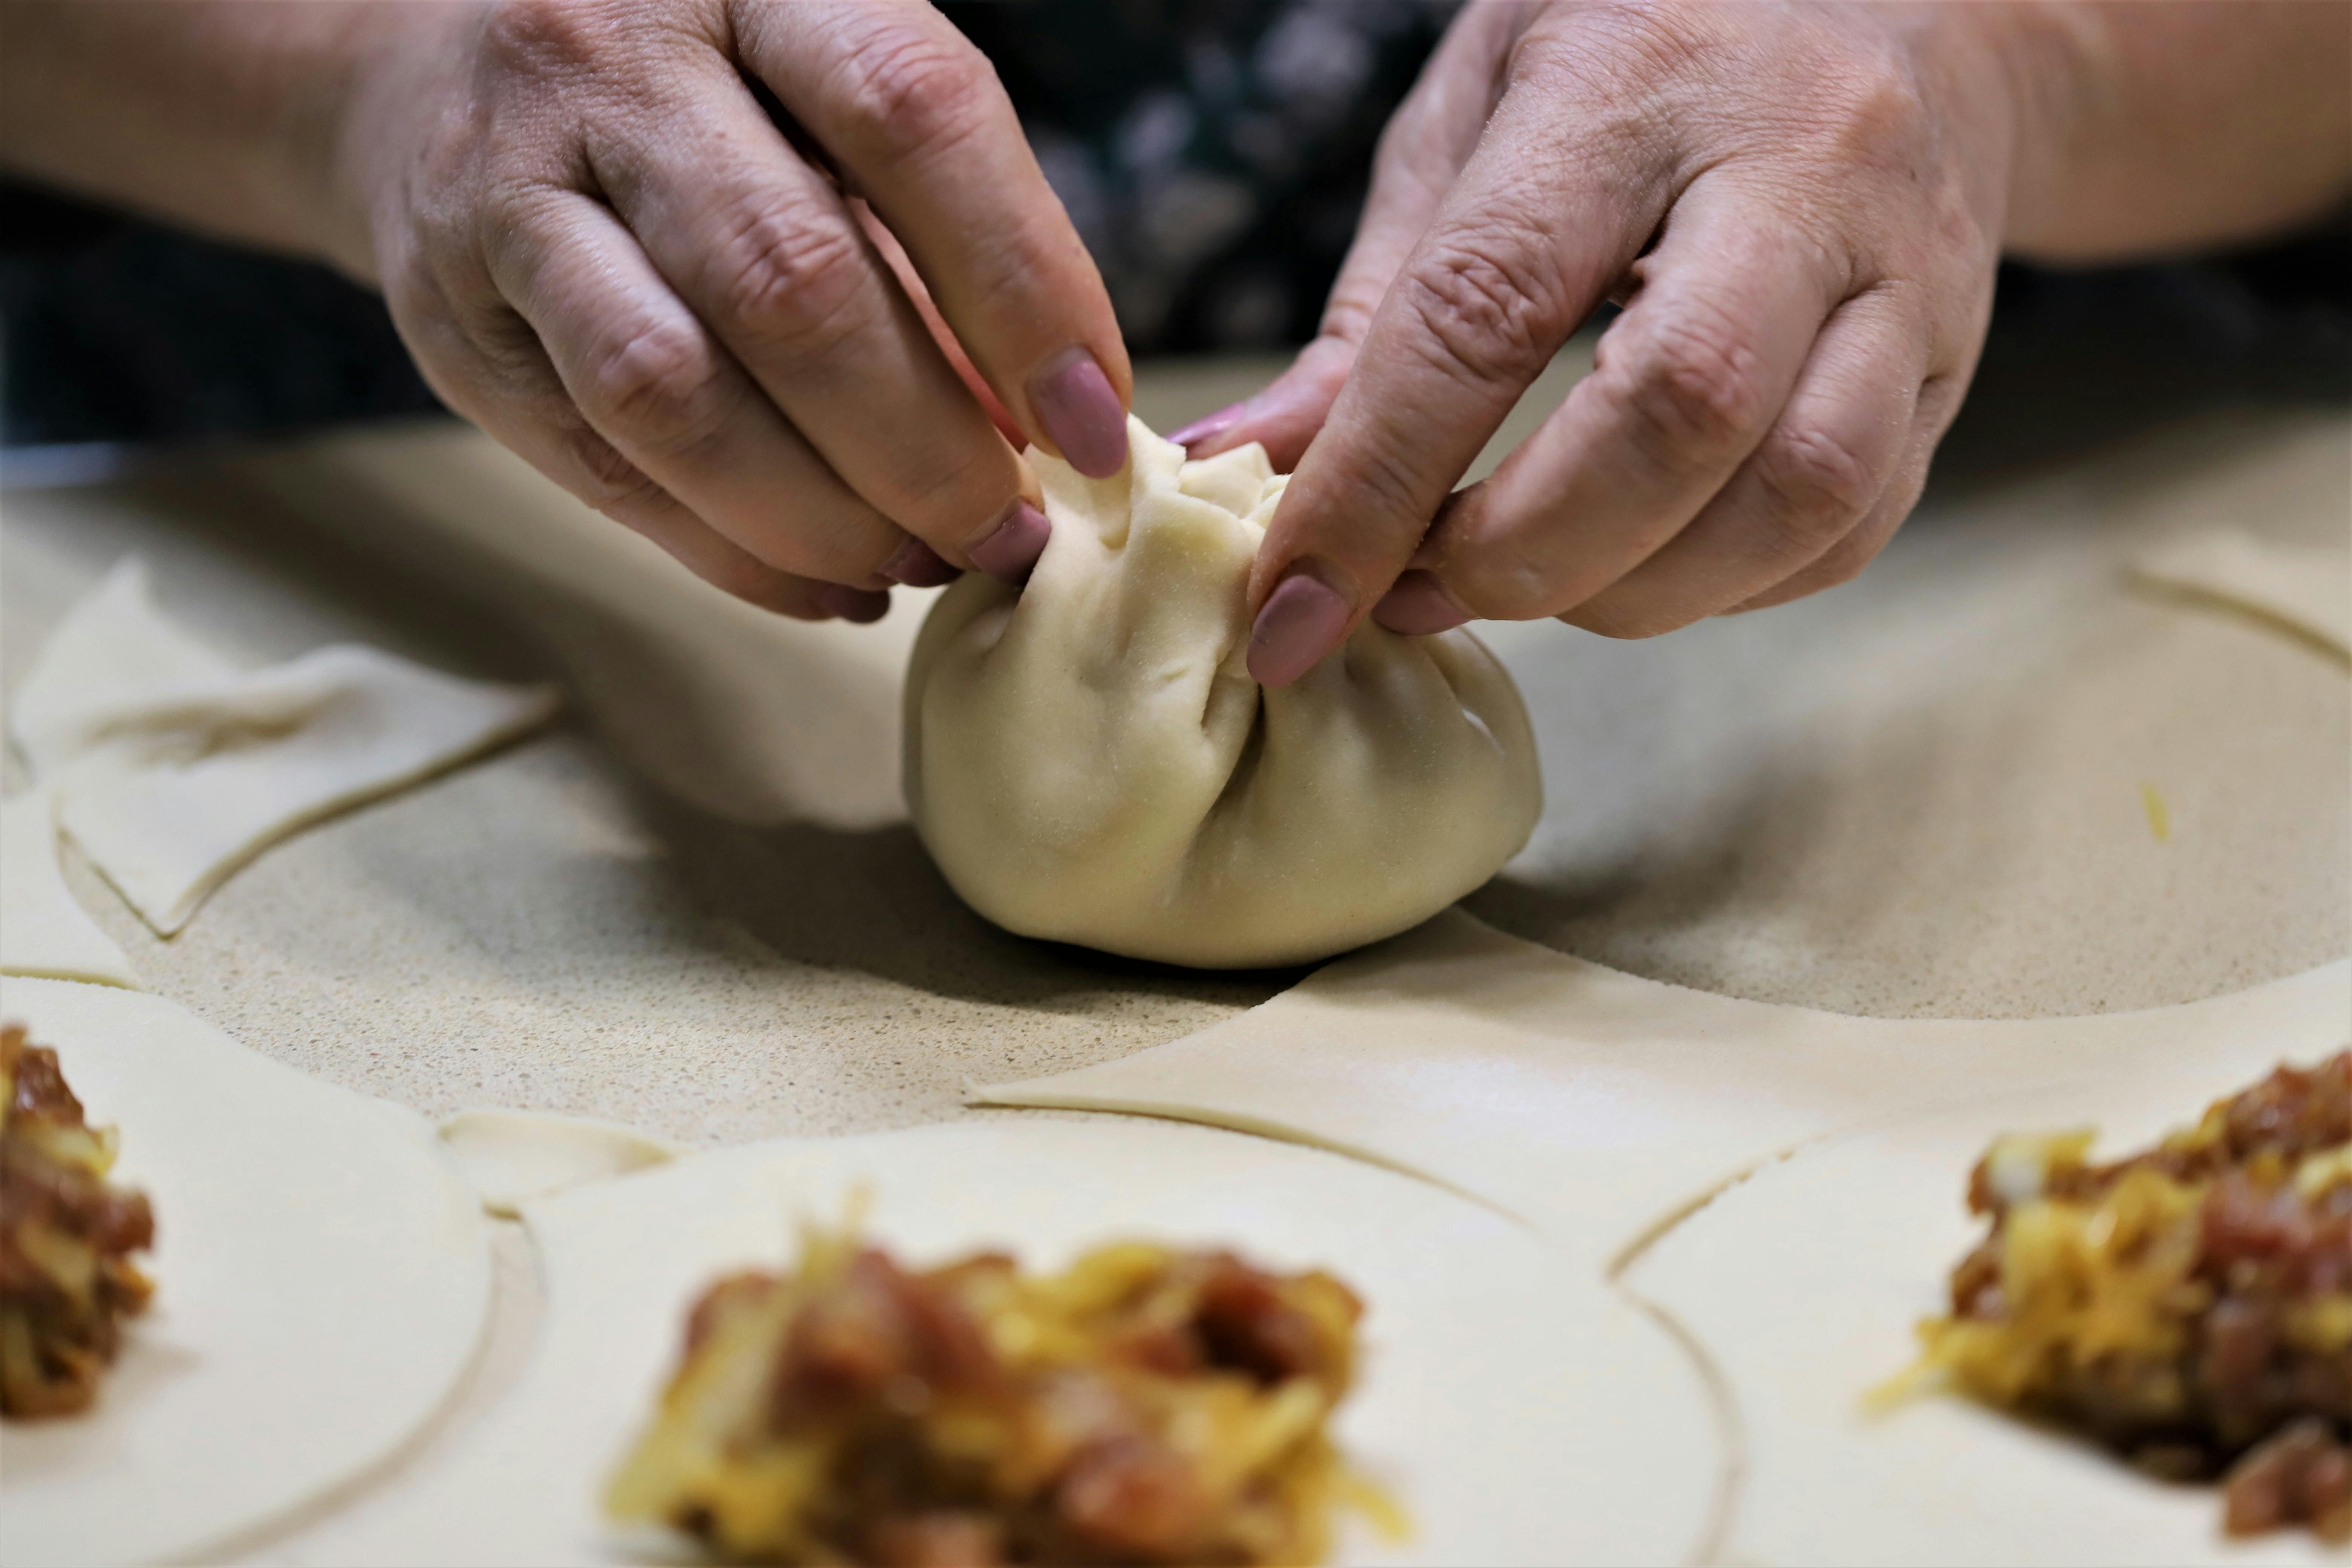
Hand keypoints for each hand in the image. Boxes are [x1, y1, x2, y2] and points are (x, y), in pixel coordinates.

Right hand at [333, 0, 1129, 619]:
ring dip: (826, 517)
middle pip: (791, 282)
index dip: (1022, 287)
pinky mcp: (450, 324)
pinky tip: (829, 580)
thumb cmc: (701, 90)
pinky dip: (739, 551)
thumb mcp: (824, 95)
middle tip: (1009, 531)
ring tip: (920, 561)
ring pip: (678, 396)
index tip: (1093, 425)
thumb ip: (936, 235)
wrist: (433, 68)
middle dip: (926, 445)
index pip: (912, 116)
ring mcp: (507, 192)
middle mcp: (608, 61)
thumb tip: (1055, 427)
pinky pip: (608, 470)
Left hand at [1192, 2, 2020, 682]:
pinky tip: (1643, 562)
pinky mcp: (1954, 357)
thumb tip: (1249, 461)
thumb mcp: (1480, 112)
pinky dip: (1728, 586)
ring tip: (1530, 586)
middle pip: (1675, 414)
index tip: (1292, 605)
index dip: (1377, 483)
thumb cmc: (1648, 52)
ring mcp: (1902, 267)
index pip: (1488, 309)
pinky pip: (1852, 524)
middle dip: (1524, 553)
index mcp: (1633, 82)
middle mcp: (1796, 165)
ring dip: (1634, 591)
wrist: (1907, 0)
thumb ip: (1378, 303)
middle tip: (1421, 591)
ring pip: (1794, 491)